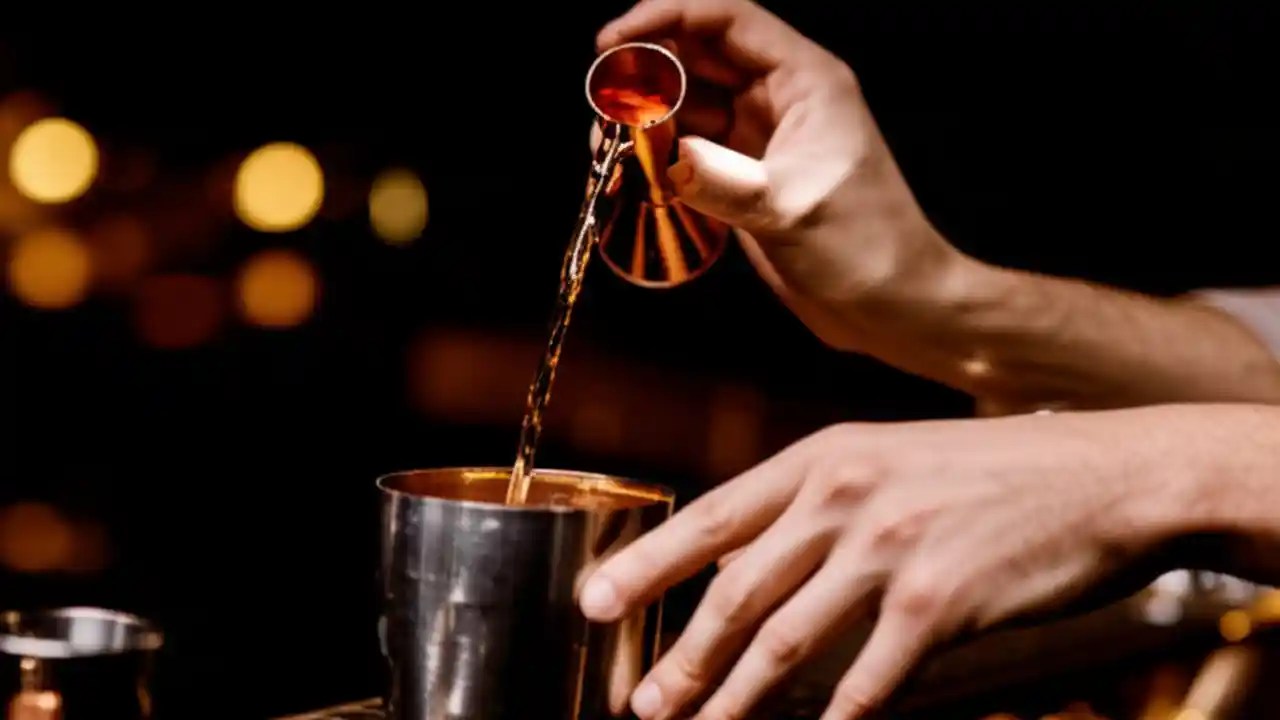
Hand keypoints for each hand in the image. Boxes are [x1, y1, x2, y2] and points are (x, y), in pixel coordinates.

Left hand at [577, 404, 1237, 719]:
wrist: (1104, 476)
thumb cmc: (994, 473)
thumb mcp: (892, 463)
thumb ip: (818, 508)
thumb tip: (747, 563)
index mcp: (826, 458)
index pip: (715, 518)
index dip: (650, 565)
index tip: (597, 600)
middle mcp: (846, 498)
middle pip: (736, 592)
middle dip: (682, 656)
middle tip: (642, 703)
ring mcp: (890, 550)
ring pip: (784, 642)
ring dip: (731, 700)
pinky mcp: (938, 603)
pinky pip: (865, 682)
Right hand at [597, 0, 968, 350]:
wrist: (892, 306)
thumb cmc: (864, 249)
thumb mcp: (790, 210)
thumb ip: (721, 181)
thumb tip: (660, 159)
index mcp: (805, 80)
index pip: (728, 19)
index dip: (667, 15)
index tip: (613, 40)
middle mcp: (780, 97)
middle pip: (699, 55)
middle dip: (645, 68)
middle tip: (597, 101)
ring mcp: (761, 137)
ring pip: (688, 103)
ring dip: (644, 115)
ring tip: (604, 142)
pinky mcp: (746, 177)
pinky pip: (690, 148)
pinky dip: (657, 154)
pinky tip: (628, 170)